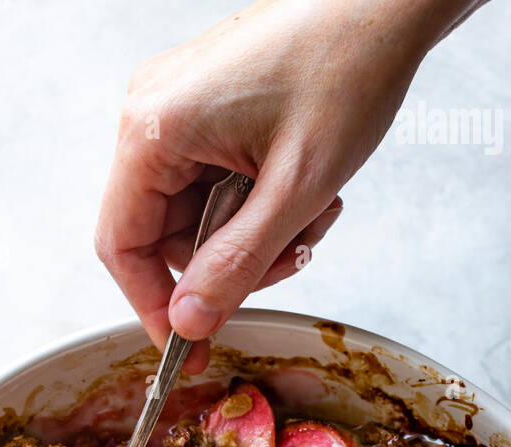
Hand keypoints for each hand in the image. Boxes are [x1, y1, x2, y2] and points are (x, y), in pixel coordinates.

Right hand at [96, 0, 477, 369]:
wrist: (387, 2)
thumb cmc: (347, 68)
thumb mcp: (294, 191)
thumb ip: (234, 266)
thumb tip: (188, 322)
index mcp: (155, 128)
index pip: (123, 245)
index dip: (154, 307)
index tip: (190, 348)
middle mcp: (153, 113)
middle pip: (164, 235)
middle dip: (228, 264)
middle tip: (289, 257)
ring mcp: (178, 106)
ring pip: (196, 215)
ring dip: (253, 236)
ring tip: (311, 212)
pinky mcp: (207, 106)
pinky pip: (214, 183)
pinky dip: (258, 203)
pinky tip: (303, 186)